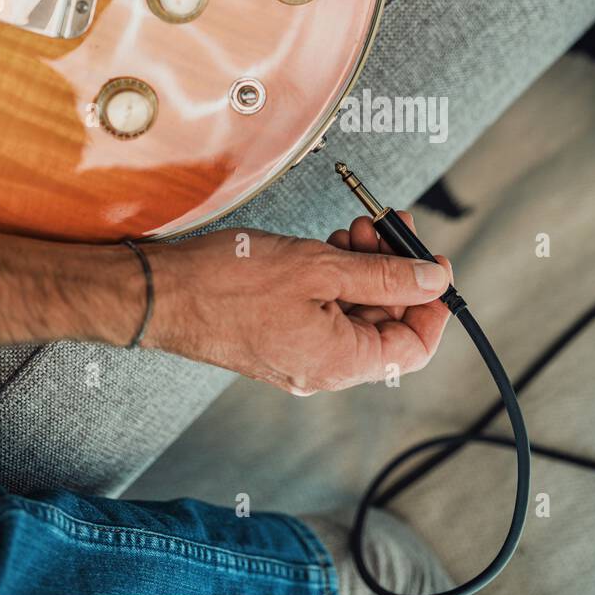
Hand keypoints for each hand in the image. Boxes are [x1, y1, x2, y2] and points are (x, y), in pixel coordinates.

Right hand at [148, 215, 452, 394]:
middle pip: (386, 323)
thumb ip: (386, 276)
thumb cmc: (229, 282)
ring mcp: (300, 353)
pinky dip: (336, 276)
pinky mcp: (281, 335)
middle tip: (388, 226)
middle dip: (395, 271)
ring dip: (365, 267)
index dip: (433, 305)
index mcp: (340, 362)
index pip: (414, 347)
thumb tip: (434, 280)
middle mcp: (323, 368)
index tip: (435, 265)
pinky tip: (330, 245)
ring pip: (356, 311)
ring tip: (354, 229)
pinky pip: (326, 309)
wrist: (160, 292)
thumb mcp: (322, 268)